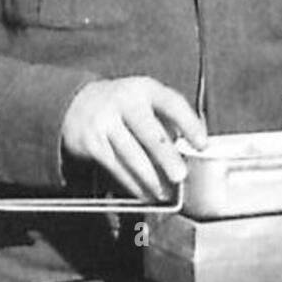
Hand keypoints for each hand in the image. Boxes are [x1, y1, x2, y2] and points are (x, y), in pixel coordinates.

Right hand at [61, 77, 207, 200]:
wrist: (80, 102)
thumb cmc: (125, 105)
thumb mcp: (148, 100)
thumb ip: (171, 120)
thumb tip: (194, 147)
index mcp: (145, 89)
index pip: (172, 104)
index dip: (189, 124)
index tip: (202, 144)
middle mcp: (124, 102)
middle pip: (148, 132)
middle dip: (166, 156)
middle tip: (180, 175)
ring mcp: (105, 121)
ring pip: (130, 153)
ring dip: (150, 177)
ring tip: (165, 192)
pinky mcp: (91, 142)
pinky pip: (115, 166)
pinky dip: (132, 183)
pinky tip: (144, 192)